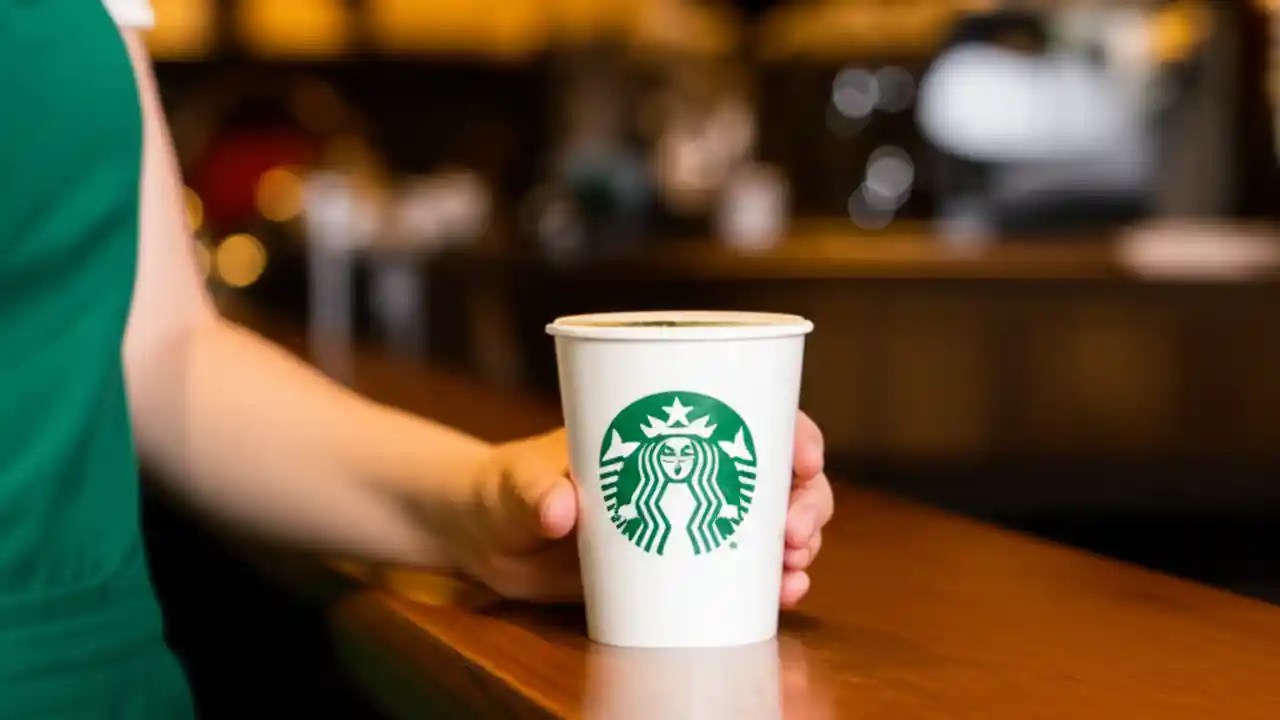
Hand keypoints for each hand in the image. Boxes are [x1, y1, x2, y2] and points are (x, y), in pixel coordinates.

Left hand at [450, 413, 833, 605]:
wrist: (488, 541)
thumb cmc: (502, 489)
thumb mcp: (515, 484)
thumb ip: (533, 492)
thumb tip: (561, 510)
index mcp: (663, 429)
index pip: (746, 413)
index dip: (791, 431)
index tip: (804, 459)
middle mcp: (690, 470)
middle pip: (778, 473)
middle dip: (807, 499)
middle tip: (792, 532)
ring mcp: (690, 519)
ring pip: (772, 521)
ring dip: (799, 542)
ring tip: (792, 571)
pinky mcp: (679, 566)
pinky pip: (743, 571)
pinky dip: (773, 581)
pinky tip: (785, 594)